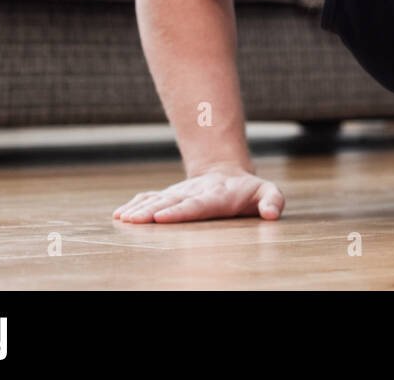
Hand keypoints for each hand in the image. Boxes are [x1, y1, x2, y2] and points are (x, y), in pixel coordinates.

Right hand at [113, 165, 284, 222]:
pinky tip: (120, 214)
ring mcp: (180, 193)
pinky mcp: (171, 196)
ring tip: (123, 219)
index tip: (162, 217)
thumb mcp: (268, 192)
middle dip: (151, 212)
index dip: (180, 211)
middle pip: (171, 203)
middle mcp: (194, 193)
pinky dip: (136, 205)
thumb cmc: (250, 191)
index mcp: (217, 196)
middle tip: (134, 221)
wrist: (228, 173)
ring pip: (157, 200)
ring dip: (139, 209)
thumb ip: (273, 201)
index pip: (197, 205)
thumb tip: (271, 214)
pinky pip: (151, 198)